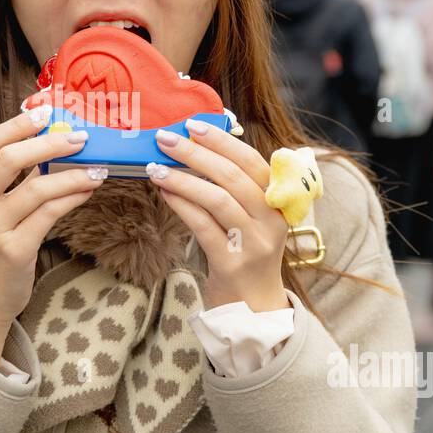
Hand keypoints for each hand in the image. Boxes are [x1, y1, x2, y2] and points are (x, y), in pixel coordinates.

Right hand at [0, 107, 107, 358]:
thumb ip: (9, 178)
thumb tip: (50, 138)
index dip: (18, 123)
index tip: (47, 110)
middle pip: (9, 158)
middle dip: (49, 142)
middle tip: (80, 137)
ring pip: (36, 188)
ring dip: (72, 174)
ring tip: (96, 169)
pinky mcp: (12, 250)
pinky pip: (49, 215)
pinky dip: (73, 197)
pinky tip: (88, 190)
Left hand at [147, 121, 289, 312]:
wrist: (255, 307)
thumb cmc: (246, 254)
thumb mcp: (251, 218)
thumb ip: (235, 188)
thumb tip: (197, 148)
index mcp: (277, 202)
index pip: (252, 161)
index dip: (222, 141)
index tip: (193, 125)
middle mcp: (271, 220)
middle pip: (233, 177)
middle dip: (196, 153)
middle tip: (165, 139)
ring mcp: (254, 244)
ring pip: (218, 200)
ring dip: (183, 179)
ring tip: (155, 167)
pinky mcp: (233, 264)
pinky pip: (203, 227)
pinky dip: (182, 206)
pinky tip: (164, 193)